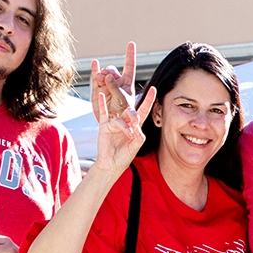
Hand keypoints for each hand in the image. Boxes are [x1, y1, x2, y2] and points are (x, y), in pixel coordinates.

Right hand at [92, 58, 157, 174]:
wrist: (111, 163)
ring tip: (127, 135)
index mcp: (136, 125)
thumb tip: (138, 131)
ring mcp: (115, 122)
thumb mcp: (134, 148)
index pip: (143, 110)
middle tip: (135, 125)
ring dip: (123, 125)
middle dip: (133, 117)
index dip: (148, 101)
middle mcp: (125, 121)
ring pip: (120, 117)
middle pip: (131, 112)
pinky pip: (103, 112)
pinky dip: (102, 103)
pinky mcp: (104, 125)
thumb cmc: (124, 156)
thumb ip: (138, 139)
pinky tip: (100, 94)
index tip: (153, 89)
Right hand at [94, 42, 137, 120]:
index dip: (130, 55)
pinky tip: (94, 62)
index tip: (131, 43)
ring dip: (102, 73)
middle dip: (109, 71)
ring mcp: (106, 86)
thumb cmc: (123, 115)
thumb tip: (107, 75)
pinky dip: (94, 70)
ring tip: (100, 78)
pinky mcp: (98, 91)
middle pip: (113, 71)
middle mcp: (117, 83)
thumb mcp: (122, 101)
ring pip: (103, 74)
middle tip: (106, 76)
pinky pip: (95, 78)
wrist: (113, 126)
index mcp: (127, 84)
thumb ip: (115, 88)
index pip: (129, 66)